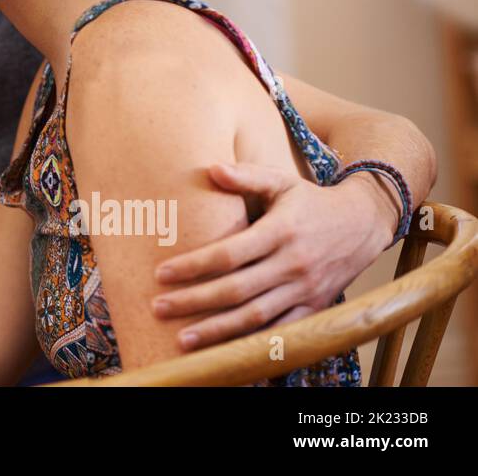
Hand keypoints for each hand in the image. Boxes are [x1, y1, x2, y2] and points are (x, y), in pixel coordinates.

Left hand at [150, 162, 392, 350]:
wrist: (364, 224)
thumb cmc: (311, 201)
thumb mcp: (282, 182)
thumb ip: (247, 176)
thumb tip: (212, 169)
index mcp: (280, 232)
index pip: (229, 254)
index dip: (194, 266)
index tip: (161, 273)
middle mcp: (293, 265)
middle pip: (236, 290)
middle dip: (194, 302)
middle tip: (158, 308)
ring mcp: (305, 291)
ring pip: (256, 318)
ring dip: (217, 332)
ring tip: (182, 341)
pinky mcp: (314, 309)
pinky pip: (281, 333)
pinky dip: (253, 346)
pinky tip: (225, 354)